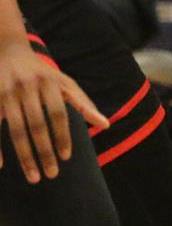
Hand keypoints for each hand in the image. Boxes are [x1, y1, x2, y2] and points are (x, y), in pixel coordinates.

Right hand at [0, 39, 106, 181]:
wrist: (5, 48)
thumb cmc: (41, 72)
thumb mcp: (65, 82)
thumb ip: (83, 103)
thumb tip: (106, 125)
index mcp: (49, 83)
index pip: (58, 114)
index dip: (63, 136)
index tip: (66, 157)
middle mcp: (28, 87)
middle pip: (37, 126)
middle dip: (44, 152)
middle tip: (51, 175)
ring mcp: (7, 92)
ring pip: (16, 129)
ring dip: (24, 156)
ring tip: (33, 177)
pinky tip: (0, 166)